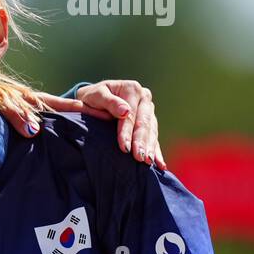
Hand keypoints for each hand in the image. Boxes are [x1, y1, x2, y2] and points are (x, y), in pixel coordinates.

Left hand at [40, 80, 164, 169]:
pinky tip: (160, 164)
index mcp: (132, 89)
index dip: (127, 132)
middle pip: (144, 123)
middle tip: (139, 158)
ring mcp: (149, 110)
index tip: (124, 147)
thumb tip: (125, 111)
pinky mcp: (150, 121)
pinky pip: (154, 137)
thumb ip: (109, 102)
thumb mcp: (96, 96)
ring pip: (152, 131)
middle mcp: (144, 98)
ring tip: (148, 162)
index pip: (130, 114)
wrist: (95, 97)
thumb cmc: (92, 97)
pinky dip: (156, 151)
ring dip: (150, 148)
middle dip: (141, 142)